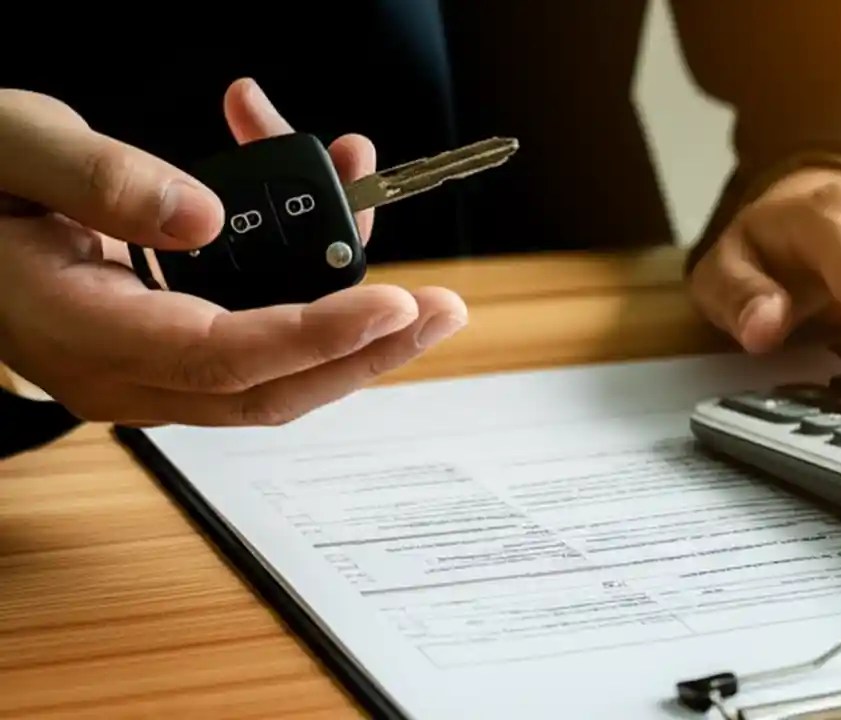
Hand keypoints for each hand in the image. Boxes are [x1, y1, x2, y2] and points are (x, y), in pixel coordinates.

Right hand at [0, 79, 466, 426]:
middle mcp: (122, 372)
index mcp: (79, 331)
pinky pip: (256, 341)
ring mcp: (147, 371)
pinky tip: (333, 233)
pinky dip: (307, 294)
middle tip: (446, 309)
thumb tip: (204, 217)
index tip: (393, 304)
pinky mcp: (168, 349)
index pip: (222, 358)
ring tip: (384, 224)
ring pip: (273, 372)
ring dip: (346, 315)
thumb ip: (103, 181)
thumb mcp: (14, 149)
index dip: (316, 336)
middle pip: (270, 389)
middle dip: (368, 352)